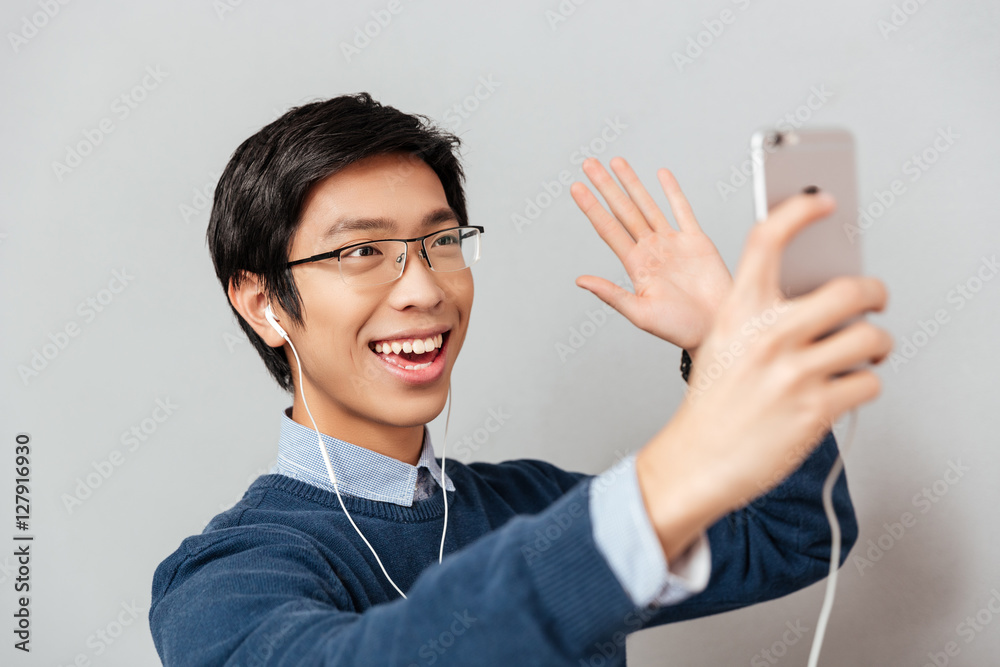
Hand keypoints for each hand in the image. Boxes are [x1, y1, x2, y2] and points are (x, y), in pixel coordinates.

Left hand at [570, 157, 732, 352]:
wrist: (716, 328)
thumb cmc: (680, 328)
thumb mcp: (640, 313)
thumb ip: (611, 294)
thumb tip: (581, 281)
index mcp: (636, 266)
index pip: (608, 228)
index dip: (592, 207)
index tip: (576, 188)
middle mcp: (651, 250)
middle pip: (623, 210)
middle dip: (605, 186)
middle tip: (589, 164)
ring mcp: (673, 243)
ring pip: (647, 205)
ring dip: (632, 183)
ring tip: (616, 162)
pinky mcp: (696, 241)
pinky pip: (682, 210)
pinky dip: (672, 192)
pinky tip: (661, 175)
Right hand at [634, 191, 892, 560]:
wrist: (698, 460)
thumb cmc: (714, 401)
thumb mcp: (725, 343)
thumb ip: (764, 313)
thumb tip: (823, 289)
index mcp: (738, 311)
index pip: (768, 240)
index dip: (800, 210)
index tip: (824, 201)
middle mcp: (767, 335)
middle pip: (851, 289)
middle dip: (876, 293)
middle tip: (874, 298)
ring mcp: (793, 372)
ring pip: (872, 339)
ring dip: (877, 346)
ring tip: (866, 351)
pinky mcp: (815, 409)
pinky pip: (869, 382)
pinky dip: (864, 385)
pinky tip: (845, 388)